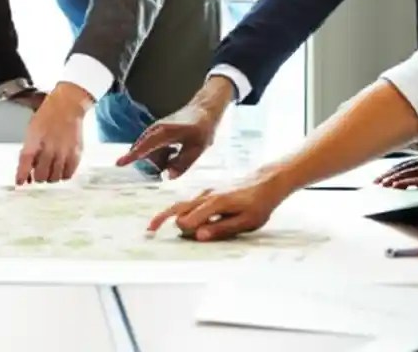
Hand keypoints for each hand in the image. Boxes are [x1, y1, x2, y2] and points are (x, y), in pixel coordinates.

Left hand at [16, 82, 87, 184]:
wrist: (67, 106)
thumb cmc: (47, 117)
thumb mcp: (31, 131)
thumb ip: (29, 151)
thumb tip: (28, 171)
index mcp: (34, 141)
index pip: (25, 163)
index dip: (22, 176)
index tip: (20, 182)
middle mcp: (49, 148)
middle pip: (41, 176)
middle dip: (38, 177)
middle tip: (38, 173)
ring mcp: (63, 152)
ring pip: (55, 178)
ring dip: (50, 177)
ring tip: (50, 170)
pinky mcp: (76, 153)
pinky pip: (68, 174)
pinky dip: (63, 175)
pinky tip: (60, 169)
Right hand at [116, 101, 223, 178]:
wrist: (203, 110)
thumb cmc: (202, 129)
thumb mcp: (198, 149)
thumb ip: (183, 164)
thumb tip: (168, 175)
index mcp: (163, 132)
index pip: (144, 147)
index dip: (132, 156)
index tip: (118, 163)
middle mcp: (154, 131)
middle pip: (145, 154)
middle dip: (155, 163)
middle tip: (172, 161)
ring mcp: (153, 131)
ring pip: (149, 153)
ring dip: (160, 159)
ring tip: (176, 152)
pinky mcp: (155, 134)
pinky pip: (152, 150)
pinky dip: (161, 155)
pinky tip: (174, 150)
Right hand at [146, 175, 286, 241]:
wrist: (267, 181)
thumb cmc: (260, 204)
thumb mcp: (246, 222)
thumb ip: (221, 229)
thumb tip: (198, 236)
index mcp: (215, 203)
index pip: (188, 218)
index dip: (182, 230)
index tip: (179, 238)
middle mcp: (207, 196)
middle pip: (178, 207)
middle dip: (162, 218)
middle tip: (149, 230)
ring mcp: (207, 193)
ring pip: (184, 204)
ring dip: (172, 215)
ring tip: (157, 223)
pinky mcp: (210, 193)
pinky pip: (192, 203)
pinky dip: (184, 211)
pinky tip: (184, 218)